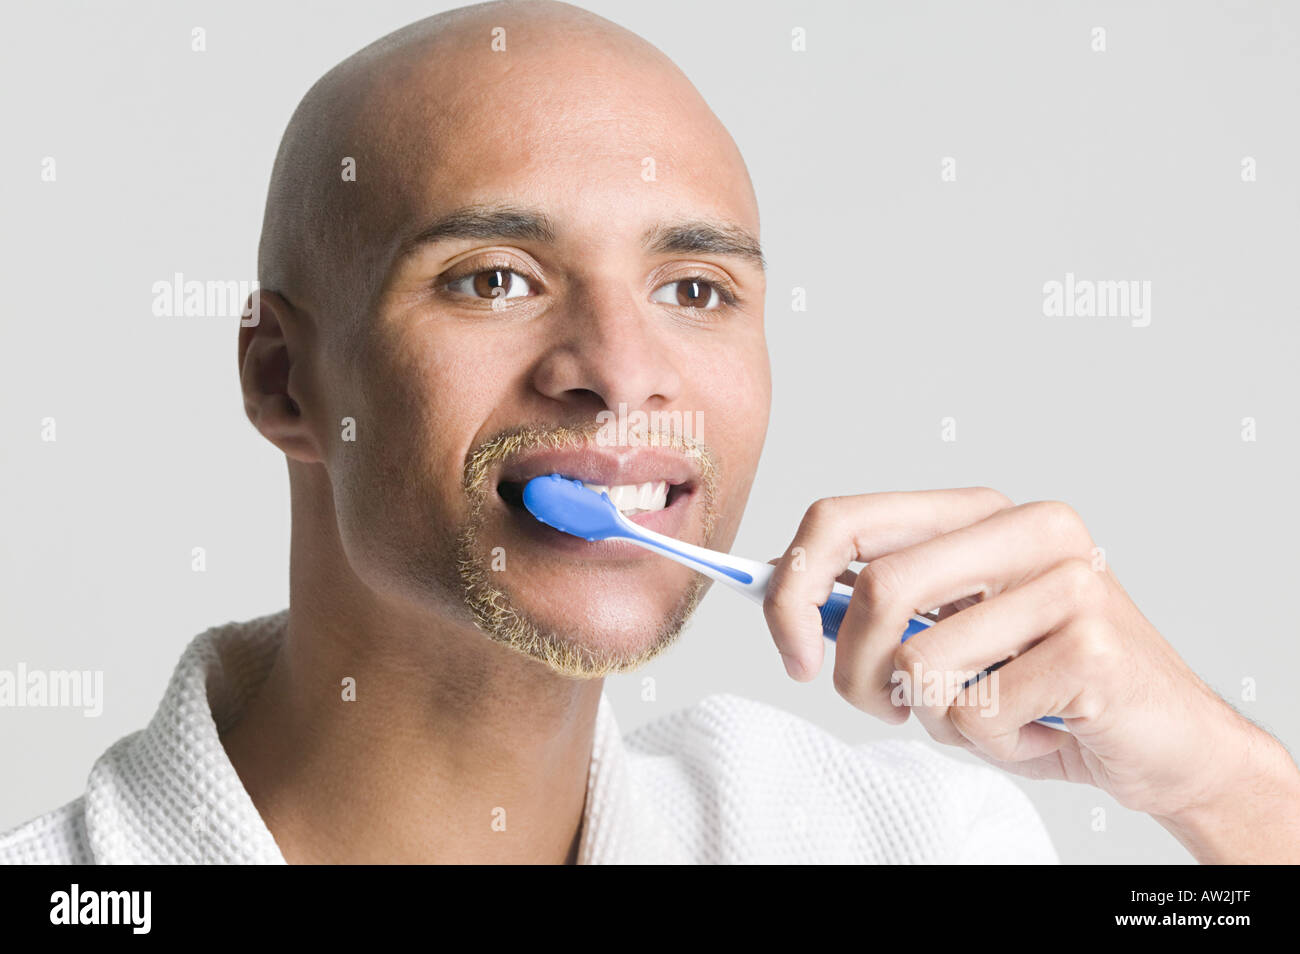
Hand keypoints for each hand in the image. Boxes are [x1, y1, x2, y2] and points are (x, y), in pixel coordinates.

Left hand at [763, 488, 1299, 861]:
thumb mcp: (952, 632)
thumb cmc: (1047, 686)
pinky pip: (977, 714)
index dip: (792, 587)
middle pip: (875, 590)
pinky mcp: (1092, 647)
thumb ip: (882, 603)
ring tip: (993, 713)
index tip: (791, 650)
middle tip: (879, 705)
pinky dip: (992, 745)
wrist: (1169, 740)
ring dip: (935, 718)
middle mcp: (1029, 529)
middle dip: (853, 671)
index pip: (845, 518)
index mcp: (984, 513)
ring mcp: (1068, 583)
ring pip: (919, 664)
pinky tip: (1040, 729)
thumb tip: (780, 590)